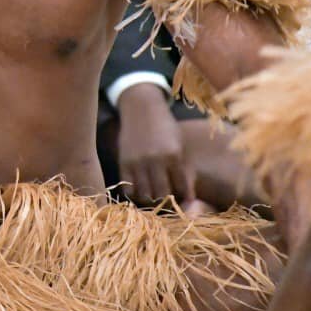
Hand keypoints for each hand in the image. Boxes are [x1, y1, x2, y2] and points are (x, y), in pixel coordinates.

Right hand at [117, 83, 195, 205]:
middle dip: (167, 202)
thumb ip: (182, 168)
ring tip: (154, 197)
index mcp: (174, 156)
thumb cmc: (165, 127)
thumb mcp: (179, 144)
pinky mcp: (123, 162)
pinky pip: (128, 188)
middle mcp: (155, 161)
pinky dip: (134, 194)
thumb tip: (187, 195)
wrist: (142, 109)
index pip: (182, 188)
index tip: (185, 199)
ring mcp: (137, 162)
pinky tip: (140, 191)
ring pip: (144, 195)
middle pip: (162, 195)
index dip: (185, 196)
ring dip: (150, 200)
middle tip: (169, 201)